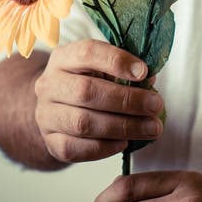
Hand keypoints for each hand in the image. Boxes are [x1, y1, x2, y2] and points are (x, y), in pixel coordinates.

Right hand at [34, 38, 162, 162]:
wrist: (57, 109)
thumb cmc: (88, 82)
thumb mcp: (101, 68)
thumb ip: (124, 70)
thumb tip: (149, 79)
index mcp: (63, 58)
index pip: (87, 53)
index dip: (116, 61)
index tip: (143, 72)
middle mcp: (49, 85)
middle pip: (86, 92)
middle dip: (127, 100)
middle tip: (155, 105)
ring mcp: (46, 115)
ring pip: (83, 123)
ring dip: (123, 126)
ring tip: (151, 128)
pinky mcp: (50, 142)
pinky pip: (76, 149)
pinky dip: (105, 147)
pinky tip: (125, 142)